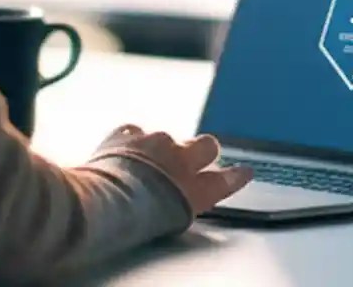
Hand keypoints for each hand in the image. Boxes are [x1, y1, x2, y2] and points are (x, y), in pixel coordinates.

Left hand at [98, 125, 252, 213]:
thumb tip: (182, 201)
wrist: (109, 202)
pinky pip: (134, 131)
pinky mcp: (128, 135)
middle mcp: (181, 159)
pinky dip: (132, 139)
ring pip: (167, 137)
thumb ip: (184, 203)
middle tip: (195, 158)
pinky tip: (126, 148)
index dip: (236, 176)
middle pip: (206, 145)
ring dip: (160, 147)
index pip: (227, 179)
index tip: (244, 172)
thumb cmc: (140, 220)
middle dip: (203, 150)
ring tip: (147, 163)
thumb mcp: (173, 220)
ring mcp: (155, 143)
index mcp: (197, 187)